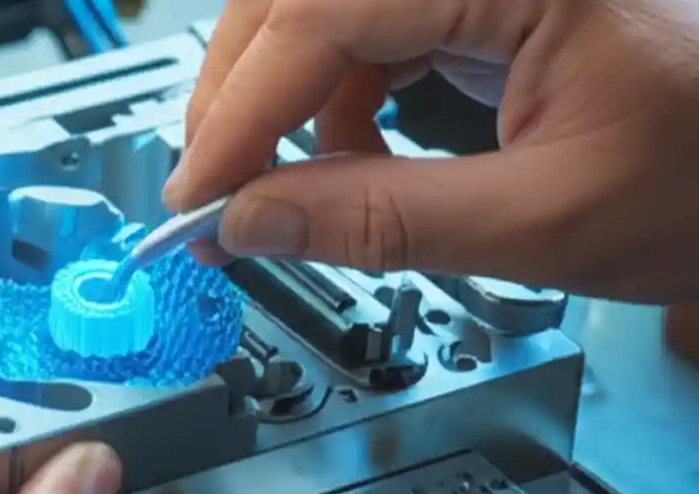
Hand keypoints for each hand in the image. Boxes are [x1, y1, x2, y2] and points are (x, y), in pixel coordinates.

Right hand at [166, 0, 698, 302]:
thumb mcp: (545, 219)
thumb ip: (385, 223)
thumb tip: (252, 222)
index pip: (325, 13)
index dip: (240, 109)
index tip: (197, 192)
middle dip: (242, 97)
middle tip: (214, 192)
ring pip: (322, 14)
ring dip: (281, 103)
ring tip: (283, 189)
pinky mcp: (479, 0)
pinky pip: (366, 33)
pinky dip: (334, 103)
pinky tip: (347, 160)